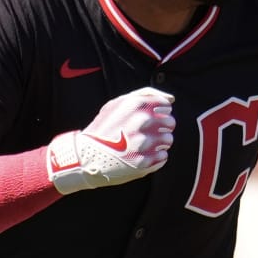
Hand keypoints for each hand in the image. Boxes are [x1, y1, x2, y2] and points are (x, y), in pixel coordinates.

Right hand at [46, 87, 174, 193]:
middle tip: (145, 133)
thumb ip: (146, 95)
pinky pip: (163, 157)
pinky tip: (140, 156)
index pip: (166, 106)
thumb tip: (171, 99)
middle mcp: (141, 122)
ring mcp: (142, 143)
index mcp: (136, 105)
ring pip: (168, 140)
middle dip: (161, 127)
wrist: (86, 156)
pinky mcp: (143, 162)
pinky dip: (155, 157)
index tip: (148, 119)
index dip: (159, 112)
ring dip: (158, 143)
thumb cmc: (104, 127)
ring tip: (141, 145)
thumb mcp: (118, 104)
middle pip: (170, 123)